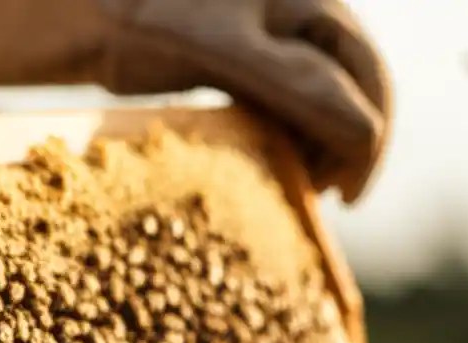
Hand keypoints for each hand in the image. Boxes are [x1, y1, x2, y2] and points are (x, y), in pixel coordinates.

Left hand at [102, 0, 390, 202]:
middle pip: (351, 94)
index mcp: (317, 7)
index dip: (368, 142)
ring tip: (293, 186)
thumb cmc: (159, 18)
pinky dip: (281, 138)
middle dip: (341, 149)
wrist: (98, 14)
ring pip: (317, 105)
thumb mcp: (229, 50)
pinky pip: (281, 108)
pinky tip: (267, 165)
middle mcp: (305, 21)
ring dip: (312, 147)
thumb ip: (297, 85)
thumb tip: (364, 134)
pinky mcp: (242, 66)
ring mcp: (275, 44)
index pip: (369, 81)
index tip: (346, 197)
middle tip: (317, 197)